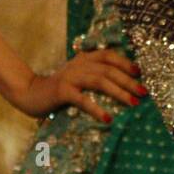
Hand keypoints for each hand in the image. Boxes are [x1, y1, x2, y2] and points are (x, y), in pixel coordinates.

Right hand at [15, 48, 144, 119]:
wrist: (29, 93)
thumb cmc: (58, 89)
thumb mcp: (77, 78)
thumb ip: (94, 76)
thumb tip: (122, 86)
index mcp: (84, 59)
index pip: (108, 55)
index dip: (125, 62)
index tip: (139, 72)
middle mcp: (79, 65)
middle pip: (108, 69)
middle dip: (128, 81)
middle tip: (144, 92)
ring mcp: (70, 77)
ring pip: (100, 81)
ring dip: (119, 92)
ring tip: (134, 103)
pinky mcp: (62, 91)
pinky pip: (83, 99)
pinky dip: (96, 108)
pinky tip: (107, 118)